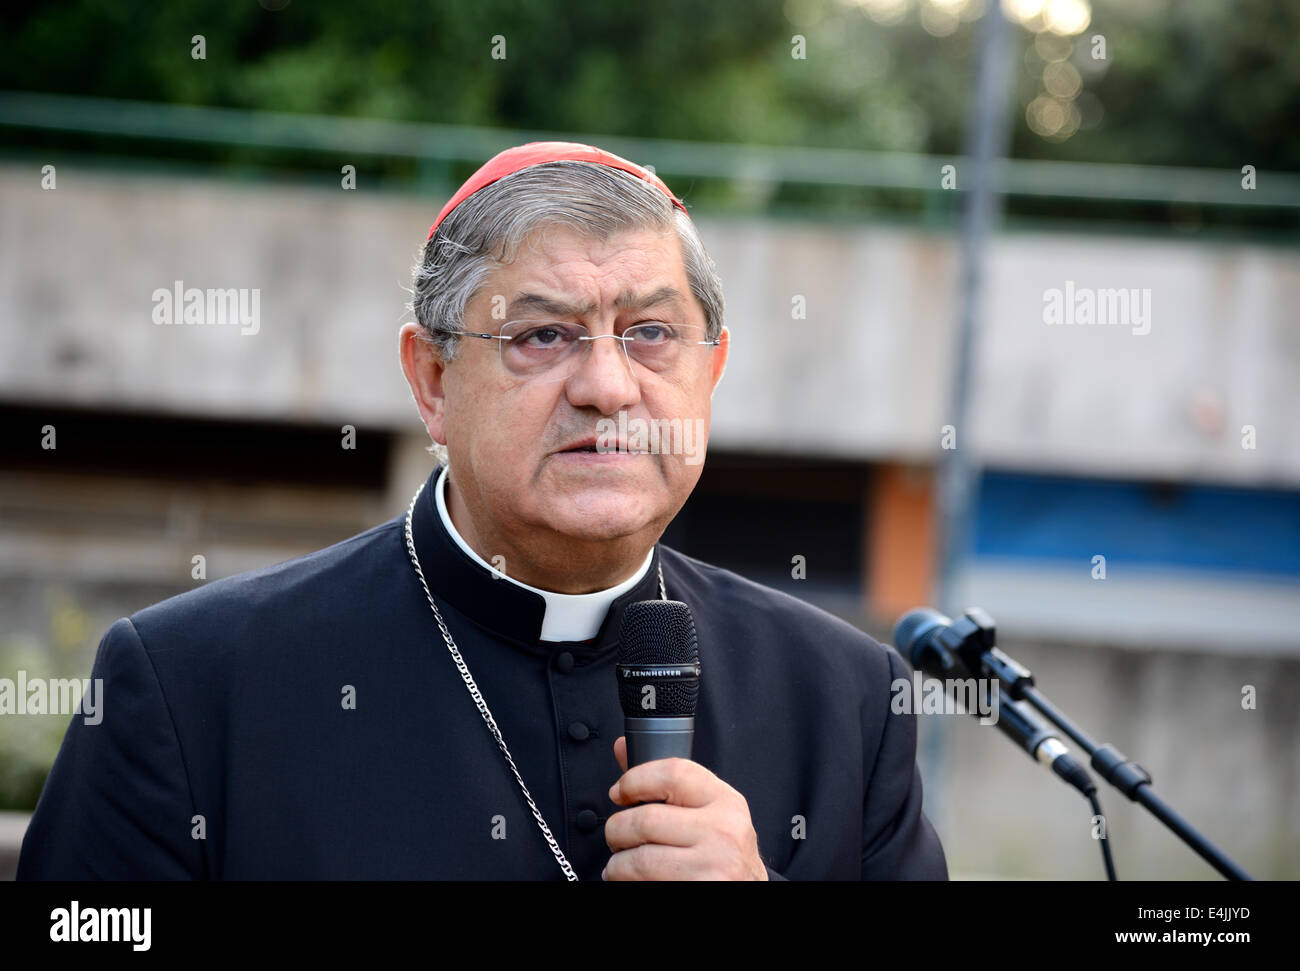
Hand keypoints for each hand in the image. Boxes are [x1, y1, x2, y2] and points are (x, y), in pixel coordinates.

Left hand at [602, 736, 768, 880]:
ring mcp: (715, 865)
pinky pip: (645, 883)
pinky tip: (631, 880)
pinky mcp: (700, 889)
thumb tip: (624, 748)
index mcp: (725, 801)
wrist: (748, 893)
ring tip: (619, 865)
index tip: (619, 792)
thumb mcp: (707, 813)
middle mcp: (724, 831)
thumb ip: (666, 782)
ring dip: (617, 863)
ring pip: (640, 858)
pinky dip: (626, 882)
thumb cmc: (723, 853)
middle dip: (617, 830)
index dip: (634, 779)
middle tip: (616, 837)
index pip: (673, 773)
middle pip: (646, 819)